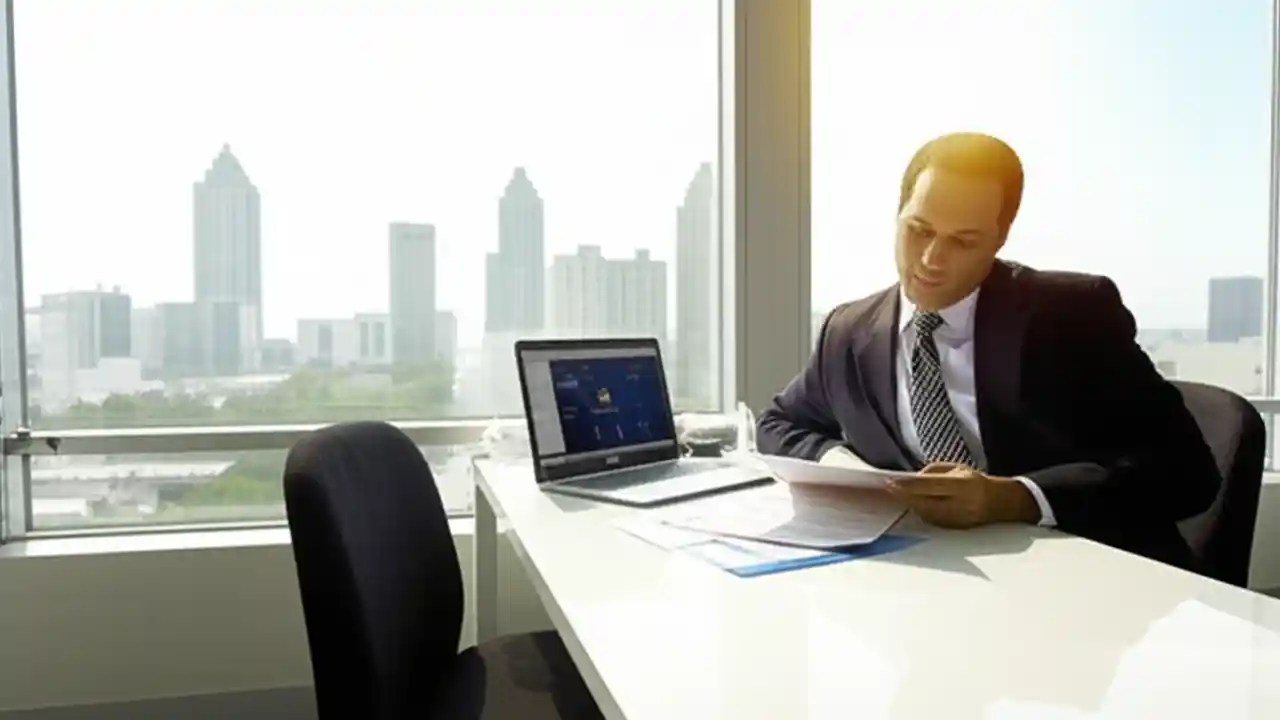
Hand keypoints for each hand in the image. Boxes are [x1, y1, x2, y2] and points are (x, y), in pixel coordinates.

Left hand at [887, 462, 1040, 528]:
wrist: (1000, 504)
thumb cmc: (975, 482)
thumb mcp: (956, 469)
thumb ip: (932, 473)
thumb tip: (908, 480)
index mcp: (963, 485)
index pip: (929, 486)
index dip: (907, 486)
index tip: (889, 483)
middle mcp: (960, 505)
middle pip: (922, 503)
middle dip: (903, 497)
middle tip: (886, 491)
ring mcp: (957, 521)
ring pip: (923, 514)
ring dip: (908, 506)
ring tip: (894, 498)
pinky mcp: (952, 531)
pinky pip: (929, 521)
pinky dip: (917, 514)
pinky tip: (909, 507)